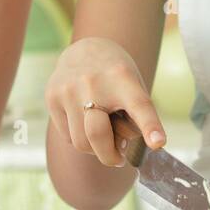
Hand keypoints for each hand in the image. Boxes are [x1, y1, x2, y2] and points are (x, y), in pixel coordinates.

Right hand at [45, 36, 165, 167]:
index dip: (150, 126)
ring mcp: (68, 89)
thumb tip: (121, 151)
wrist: (85, 50)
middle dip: (110, 156)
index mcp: (123, 78)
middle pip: (98, 134)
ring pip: (81, 142)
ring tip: (102, 134)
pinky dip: (79, 138)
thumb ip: (132, 118)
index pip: (139, 105)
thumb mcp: (132, 87)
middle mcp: (93, 82)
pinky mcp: (52, 97)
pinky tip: (84, 122)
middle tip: (118, 159)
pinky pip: (67, 137)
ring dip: (94, 148)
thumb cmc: (116, 77)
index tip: (158, 143)